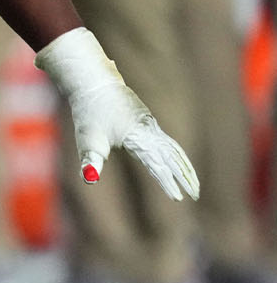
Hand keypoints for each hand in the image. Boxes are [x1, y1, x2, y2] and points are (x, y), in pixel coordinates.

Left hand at [35, 28, 199, 199]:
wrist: (94, 83)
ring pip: (174, 150)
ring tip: (193, 185)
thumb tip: (90, 179)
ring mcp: (151, 126)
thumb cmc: (89, 112)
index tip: (177, 199)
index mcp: (139, 138)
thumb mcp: (86, 139)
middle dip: (185, 177)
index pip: (157, 165)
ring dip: (185, 167)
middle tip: (195, 196)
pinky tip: (179, 162)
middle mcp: (150, 132)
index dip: (167, 182)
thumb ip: (90, 161)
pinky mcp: (148, 123)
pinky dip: (178, 155)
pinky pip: (169, 143)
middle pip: (173, 158)